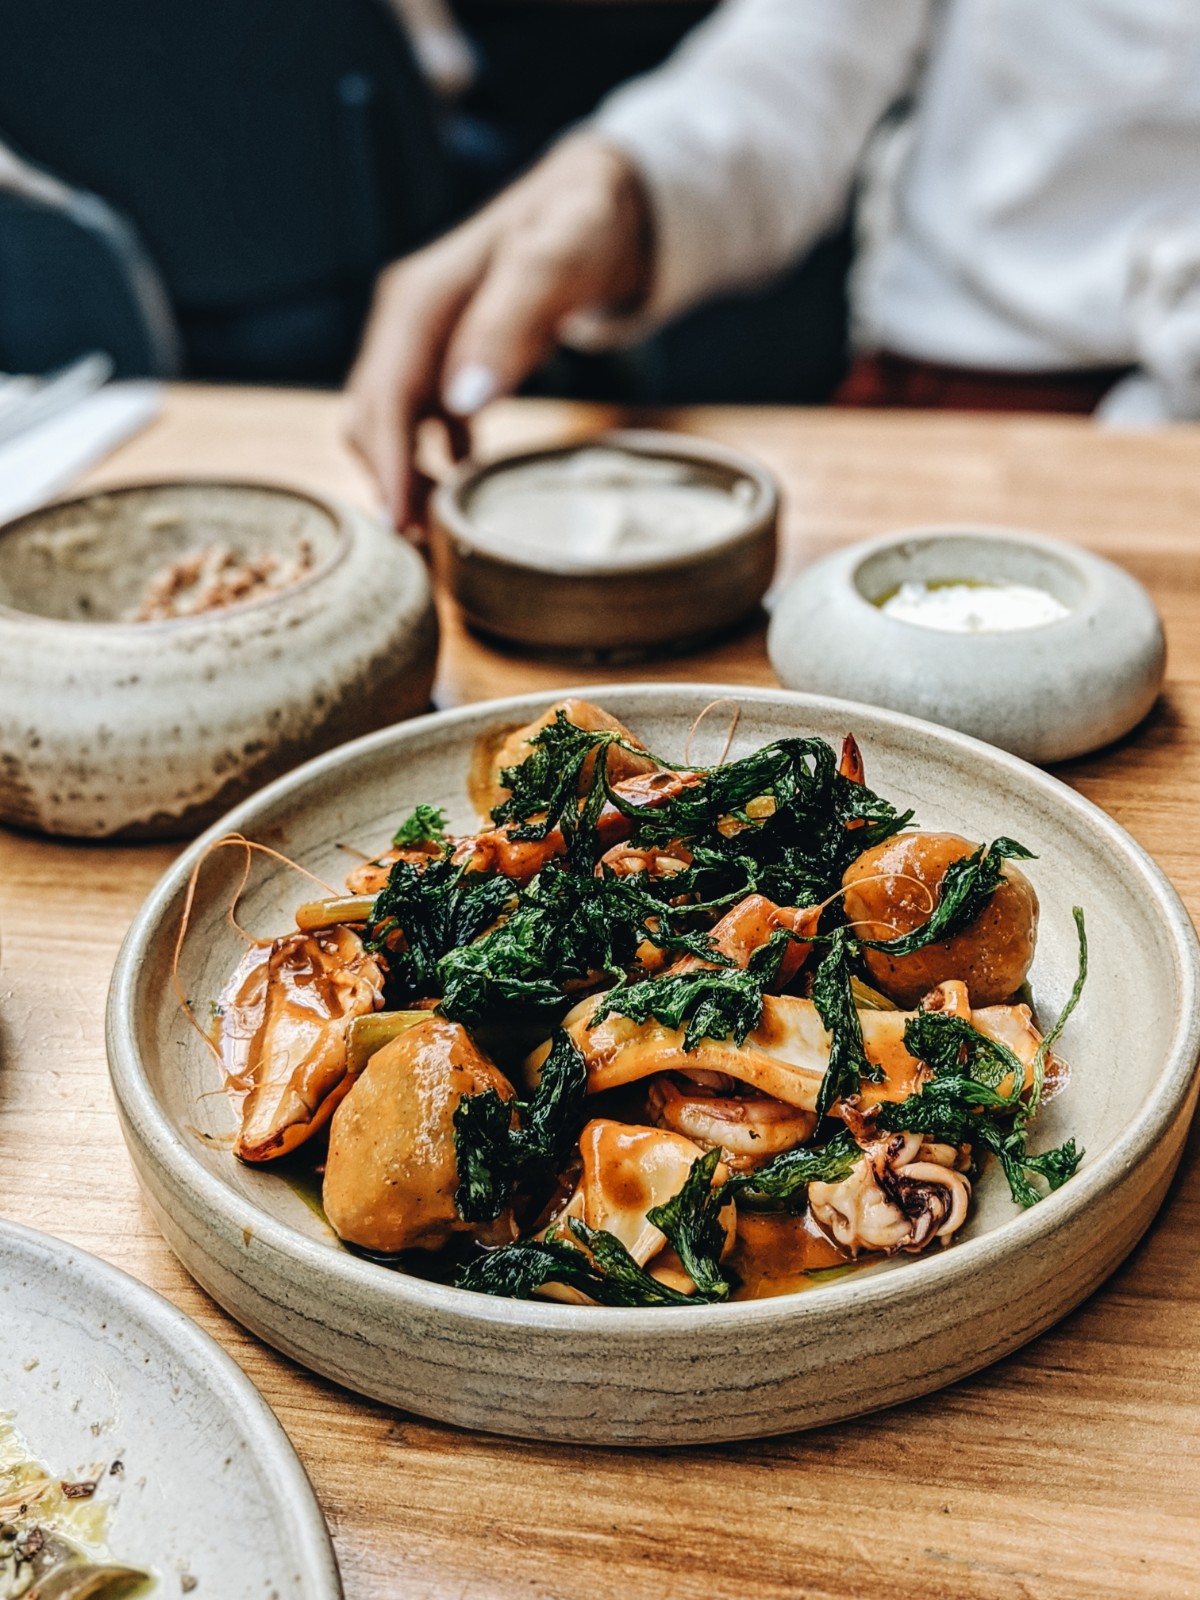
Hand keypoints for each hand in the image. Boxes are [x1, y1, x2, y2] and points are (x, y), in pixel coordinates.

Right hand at [345, 132, 652, 529]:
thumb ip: (511, 322)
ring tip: (437, 533)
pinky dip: (430, 461)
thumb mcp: (558, 260)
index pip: (385, 397)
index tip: (400, 523)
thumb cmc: (582, 223)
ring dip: (405, 476)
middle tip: (421, 548)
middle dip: (388, 481)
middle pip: (373, 417)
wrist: (600, 199)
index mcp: (420, 299)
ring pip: (390, 424)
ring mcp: (423, 341)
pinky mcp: (445, 358)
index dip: (388, 465)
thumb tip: (462, 400)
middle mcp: (408, 321)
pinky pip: (421, 421)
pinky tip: (461, 493)